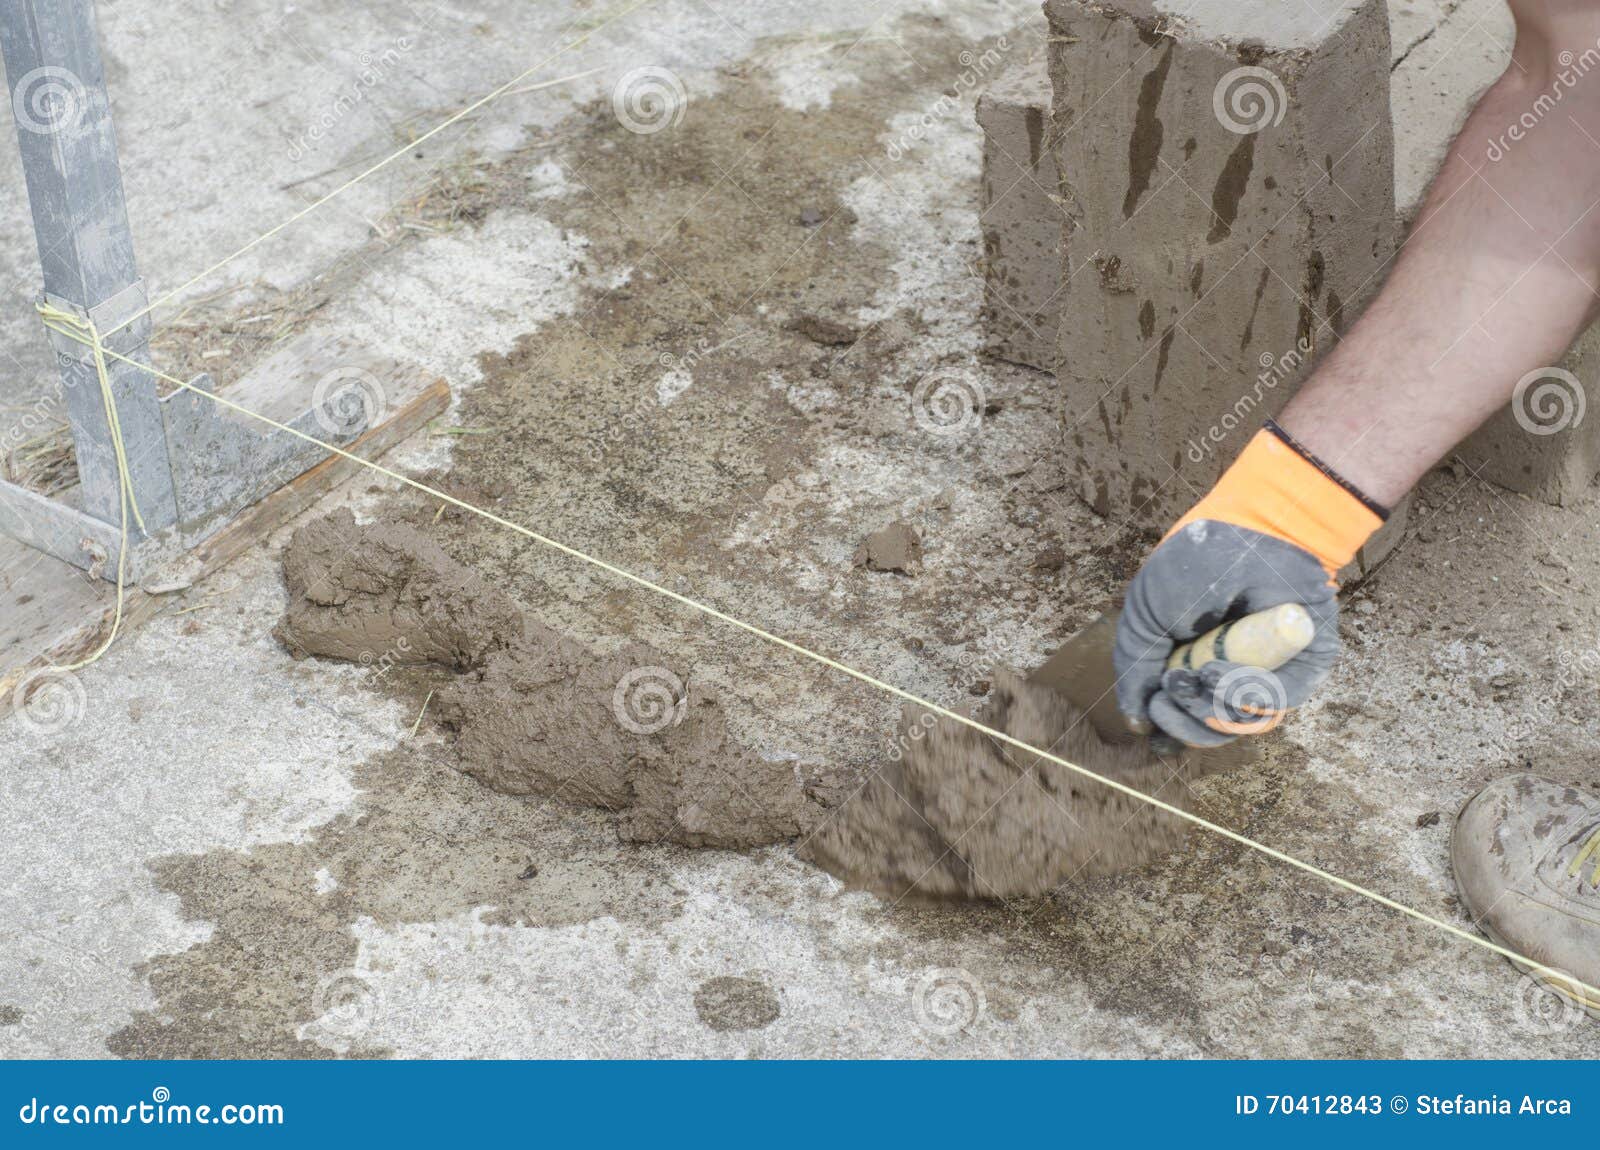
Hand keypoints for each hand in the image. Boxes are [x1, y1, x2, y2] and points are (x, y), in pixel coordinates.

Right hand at [1113, 422, 1386, 746]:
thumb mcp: (1144, 613)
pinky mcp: (1302, 666)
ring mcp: (1268, 670)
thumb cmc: (1195, 564)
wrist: (1252, 533)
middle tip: (1176, 693)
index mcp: (1193, 658)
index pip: (1182, 710)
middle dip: (1186, 719)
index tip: (1153, 711)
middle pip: (1210, 725)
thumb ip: (1134, 667)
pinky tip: (1221, 672)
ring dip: (1212, 708)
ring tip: (1202, 674)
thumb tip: (1138, 723)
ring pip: (1242, 721)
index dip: (1167, 718)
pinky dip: (1243, 695)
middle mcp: (1231, 669)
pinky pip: (1276, 702)